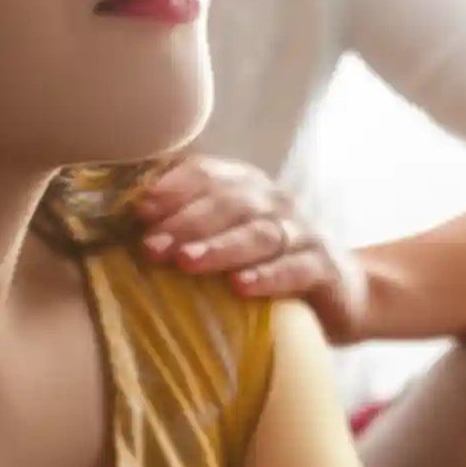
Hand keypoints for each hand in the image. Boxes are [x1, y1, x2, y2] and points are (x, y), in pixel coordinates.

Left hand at [135, 155, 366, 342]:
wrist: (345, 292)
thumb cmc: (267, 267)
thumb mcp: (226, 243)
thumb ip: (185, 231)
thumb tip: (121, 230)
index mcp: (246, 188)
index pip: (208, 174)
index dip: (174, 187)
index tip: (139, 211)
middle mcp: (274, 202)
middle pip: (231, 201)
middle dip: (187, 222)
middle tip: (151, 246)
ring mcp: (302, 233)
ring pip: (259, 232)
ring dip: (220, 246)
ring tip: (187, 262)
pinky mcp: (324, 267)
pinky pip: (296, 267)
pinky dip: (268, 276)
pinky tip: (242, 287)